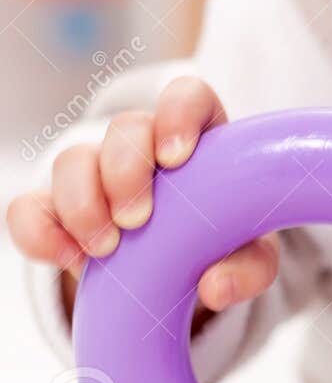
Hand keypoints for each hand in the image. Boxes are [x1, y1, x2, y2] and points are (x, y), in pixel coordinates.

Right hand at [6, 75, 277, 322]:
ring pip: (72, 159)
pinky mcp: (58, 210)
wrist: (182, 268)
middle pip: (124, 127)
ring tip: (106, 249)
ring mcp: (96, 173)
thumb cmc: (225, 241)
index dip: (176, 115)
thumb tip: (217, 286)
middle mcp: (144, 144)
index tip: (175, 159)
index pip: (186, 96)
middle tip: (137, 220)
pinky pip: (29, 207)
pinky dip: (39, 232)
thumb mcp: (250, 255)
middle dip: (124, 170)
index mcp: (199, 136)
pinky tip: (66, 258)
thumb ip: (250, 266)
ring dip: (82, 203)